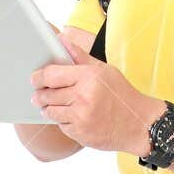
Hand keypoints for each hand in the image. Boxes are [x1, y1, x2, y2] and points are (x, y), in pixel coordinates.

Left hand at [30, 42, 159, 153]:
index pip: (51, 75)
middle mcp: (83, 97)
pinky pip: (61, 126)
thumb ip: (80, 56)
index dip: (38, 77)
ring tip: (52, 105)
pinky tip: (71, 117)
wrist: (138, 124)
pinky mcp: (81, 133)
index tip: (35, 78)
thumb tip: (62, 40)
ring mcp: (81, 117)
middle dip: (40, 94)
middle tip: (39, 94)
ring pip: (50, 112)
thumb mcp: (104, 70)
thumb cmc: (122, 95)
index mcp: (88, 77)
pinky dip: (62, 121)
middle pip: (47, 95)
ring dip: (48, 108)